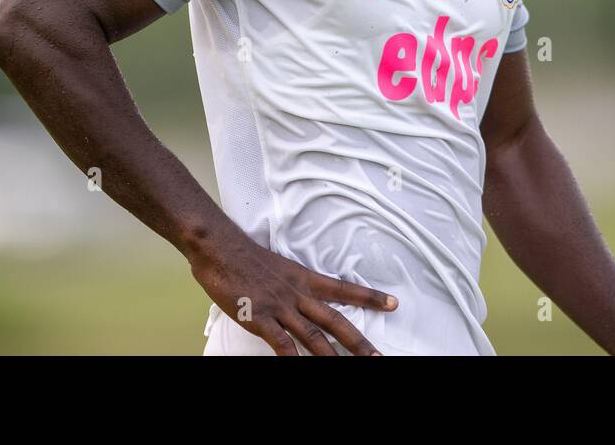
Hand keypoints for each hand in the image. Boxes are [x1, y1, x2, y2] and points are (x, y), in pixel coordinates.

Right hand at [189, 229, 397, 355]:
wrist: (220, 247)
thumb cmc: (245, 256)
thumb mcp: (279, 266)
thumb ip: (291, 284)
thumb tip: (301, 298)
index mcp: (304, 278)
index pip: (344, 289)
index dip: (370, 297)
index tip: (393, 303)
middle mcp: (297, 293)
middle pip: (334, 320)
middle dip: (358, 341)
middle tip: (379, 356)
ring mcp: (279, 306)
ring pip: (313, 335)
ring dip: (331, 355)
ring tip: (348, 368)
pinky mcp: (258, 317)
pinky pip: (280, 342)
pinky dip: (292, 357)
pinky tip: (300, 367)